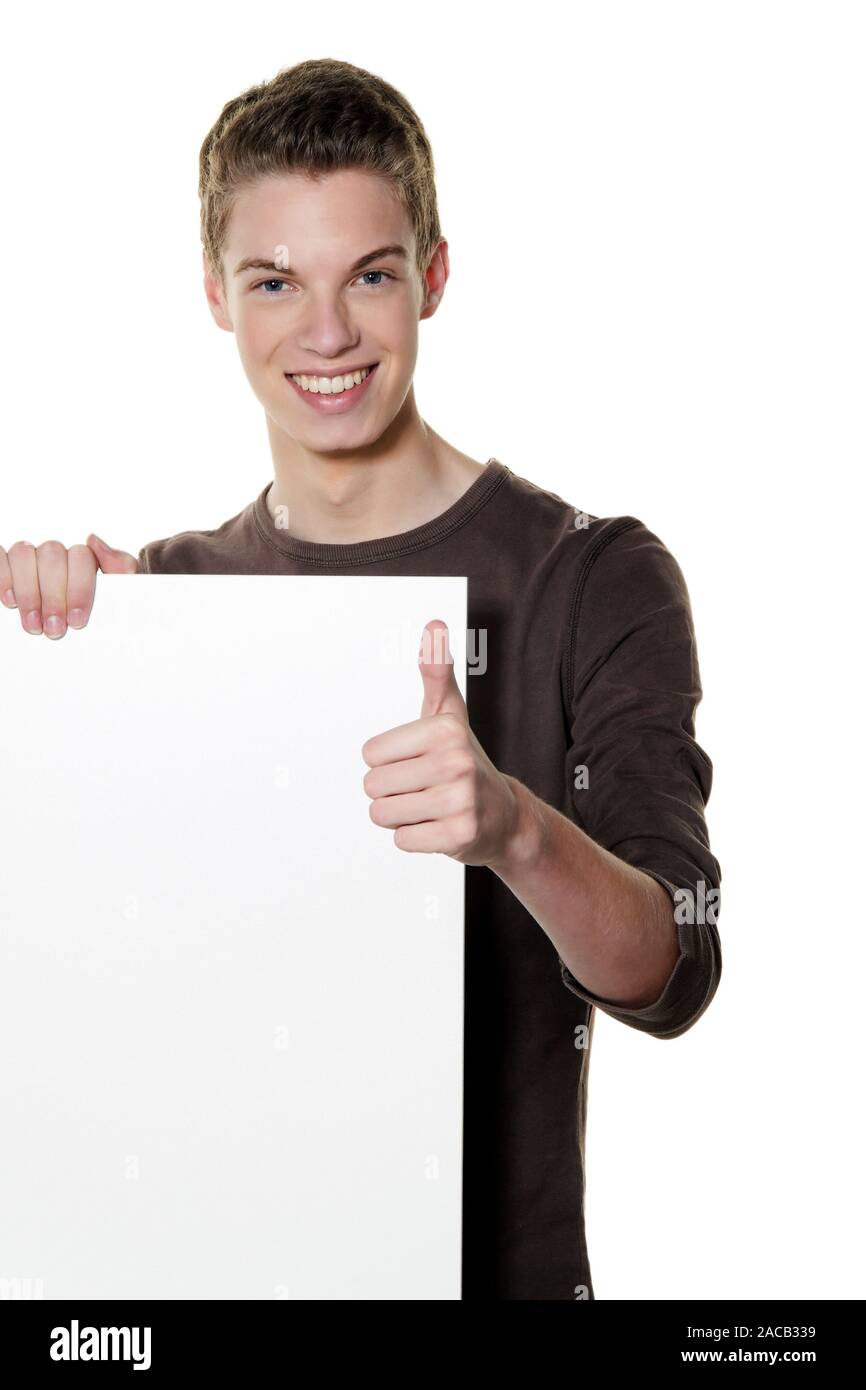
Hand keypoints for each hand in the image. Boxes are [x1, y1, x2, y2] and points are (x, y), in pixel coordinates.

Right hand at [0, 534, 138, 638]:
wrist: (66, 637)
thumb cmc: (98, 614)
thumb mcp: (118, 594)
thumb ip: (120, 567)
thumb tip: (93, 540)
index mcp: (82, 559)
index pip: (81, 557)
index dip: (79, 588)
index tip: (78, 620)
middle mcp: (54, 555)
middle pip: (52, 557)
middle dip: (54, 597)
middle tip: (54, 629)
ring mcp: (28, 559)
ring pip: (24, 553)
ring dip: (28, 591)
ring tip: (33, 624)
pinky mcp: (5, 566)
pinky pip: (0, 557)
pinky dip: (3, 576)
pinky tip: (9, 601)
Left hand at [361, 618, 519, 865]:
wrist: (505, 817)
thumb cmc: (464, 760)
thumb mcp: (448, 713)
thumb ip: (436, 671)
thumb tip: (434, 624)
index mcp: (444, 729)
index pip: (369, 754)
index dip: (387, 763)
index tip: (418, 762)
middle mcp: (455, 762)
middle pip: (372, 786)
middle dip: (390, 793)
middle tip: (424, 789)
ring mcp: (460, 801)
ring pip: (382, 815)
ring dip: (399, 816)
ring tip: (430, 808)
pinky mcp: (459, 836)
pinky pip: (402, 840)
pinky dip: (414, 838)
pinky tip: (439, 827)